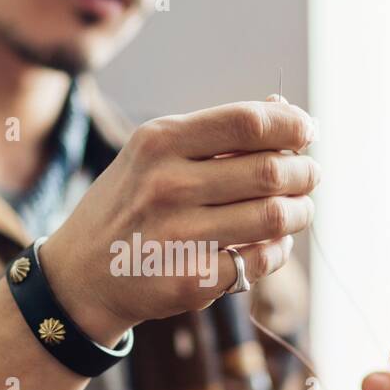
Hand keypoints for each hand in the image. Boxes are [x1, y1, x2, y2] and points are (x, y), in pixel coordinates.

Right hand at [42, 96, 319, 343]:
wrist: (79, 276)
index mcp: (159, 142)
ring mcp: (178, 236)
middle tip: (310, 175)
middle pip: (271, 171)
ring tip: (299, 209)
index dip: (292, 125)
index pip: (248, 122)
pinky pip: (260, 261)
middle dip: (305, 172)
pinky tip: (271, 244)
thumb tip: (283, 108)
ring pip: (274, 218)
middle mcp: (167, 186)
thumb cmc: (128, 204)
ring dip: (300, 212)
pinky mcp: (190, 281)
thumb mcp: (152, 155)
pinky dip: (277, 251)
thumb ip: (215, 132)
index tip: (307, 132)